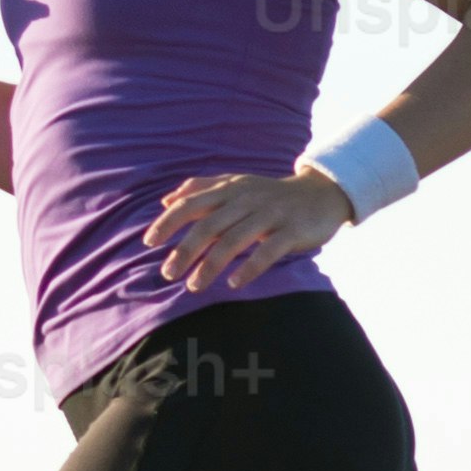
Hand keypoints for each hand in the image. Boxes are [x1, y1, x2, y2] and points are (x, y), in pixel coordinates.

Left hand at [146, 162, 350, 282]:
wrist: (321, 193)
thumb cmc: (270, 194)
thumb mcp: (236, 184)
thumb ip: (201, 189)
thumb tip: (166, 200)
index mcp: (230, 189)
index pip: (192, 203)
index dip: (168, 222)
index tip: (148, 242)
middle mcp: (247, 200)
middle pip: (209, 226)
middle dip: (185, 251)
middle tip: (167, 274)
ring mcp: (270, 215)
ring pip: (234, 241)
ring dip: (210, 265)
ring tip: (193, 286)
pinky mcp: (292, 231)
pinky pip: (268, 251)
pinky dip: (249, 268)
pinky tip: (233, 283)